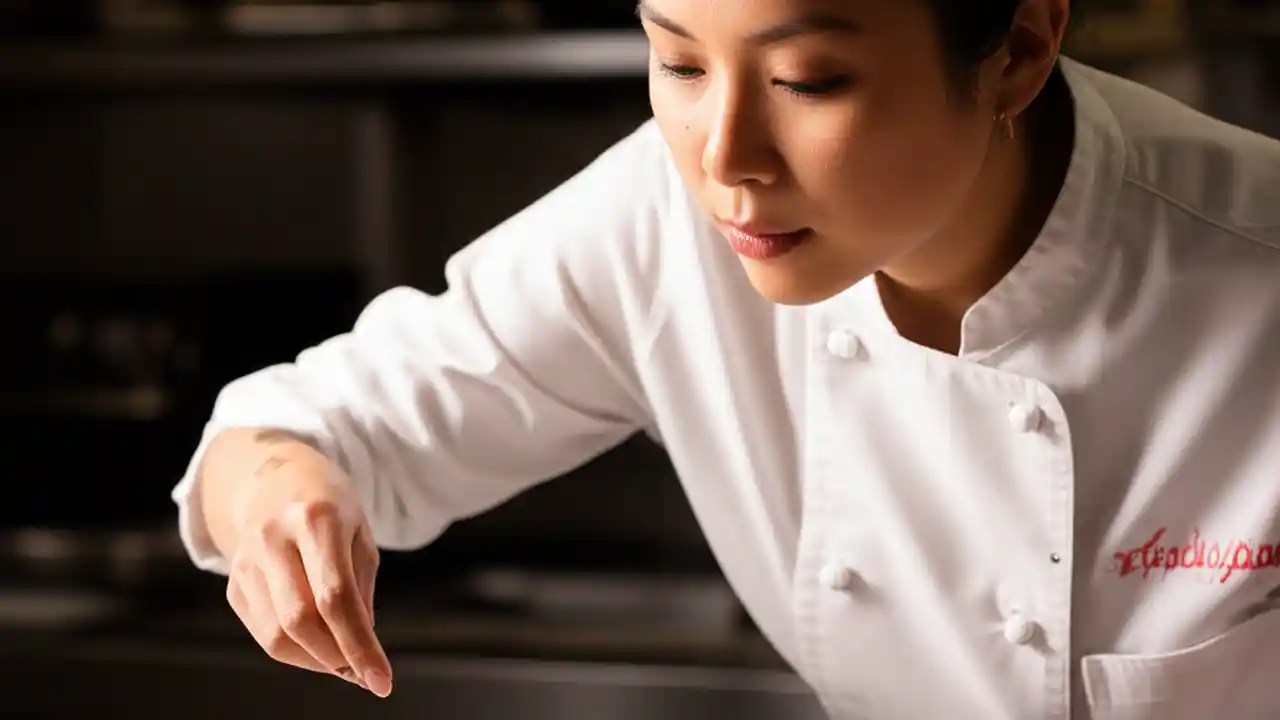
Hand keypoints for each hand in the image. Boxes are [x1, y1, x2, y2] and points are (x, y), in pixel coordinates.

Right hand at [223, 439, 392, 696]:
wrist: (272, 476)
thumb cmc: (329, 505)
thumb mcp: (360, 532)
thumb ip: (361, 588)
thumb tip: (360, 646)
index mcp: (316, 518)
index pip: (335, 598)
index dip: (359, 646)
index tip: (381, 681)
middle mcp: (273, 537)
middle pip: (300, 621)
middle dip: (336, 658)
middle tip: (362, 672)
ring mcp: (246, 559)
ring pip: (276, 635)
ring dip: (315, 660)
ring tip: (343, 659)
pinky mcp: (233, 580)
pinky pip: (262, 631)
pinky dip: (294, 649)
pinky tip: (317, 644)